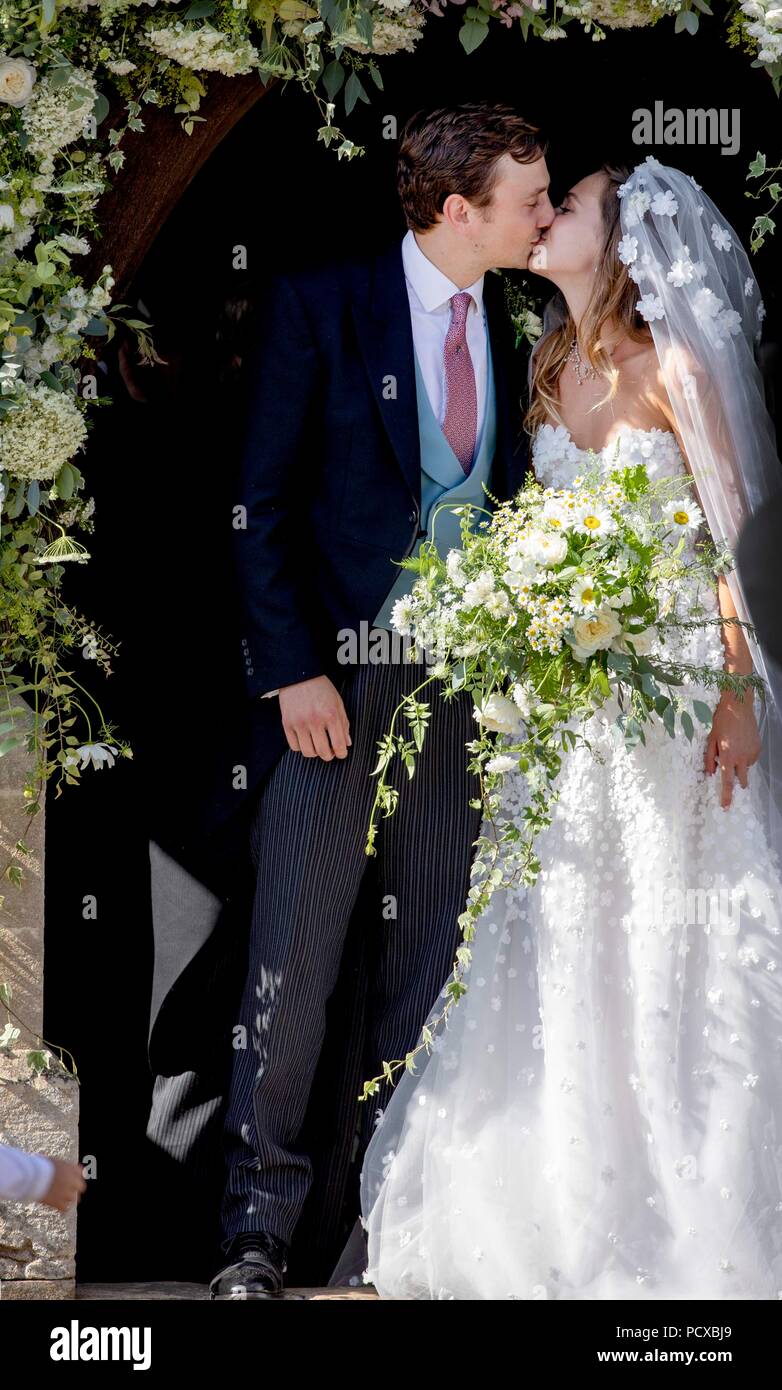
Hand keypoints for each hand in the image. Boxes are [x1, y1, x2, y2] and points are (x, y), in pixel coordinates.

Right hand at [40, 1156, 86, 1211]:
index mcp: (73, 1168)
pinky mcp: (60, 1203)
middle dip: (74, 1188)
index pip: (80, 1173)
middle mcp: (74, 1181)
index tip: (71, 1179)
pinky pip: (65, 1208)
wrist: (34, 1177)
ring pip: (73, 1198)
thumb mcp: (53, 1161)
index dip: (74, 1176)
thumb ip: (60, 1167)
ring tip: (60, 1198)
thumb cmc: (41, 1166)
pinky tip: (57, 1205)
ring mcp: (68, 1193)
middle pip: (80, 1187)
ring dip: (67, 1198)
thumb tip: (58, 1168)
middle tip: (67, 1190)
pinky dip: (62, 1207)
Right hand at [278, 675, 351, 759]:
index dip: (342, 753)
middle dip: (329, 755)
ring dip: (315, 752)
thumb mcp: (338, 703)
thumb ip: (344, 723)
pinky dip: (301, 747)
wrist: (300, 675)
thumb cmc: (321, 688)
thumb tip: (347, 743)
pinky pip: (294, 746)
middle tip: (329, 752)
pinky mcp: (287, 723)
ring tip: (317, 745)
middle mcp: (315, 720)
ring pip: (308, 752)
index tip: (341, 753)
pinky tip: (306, 740)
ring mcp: (299, 723)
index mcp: (331, 715)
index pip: (339, 745)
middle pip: (323, 752)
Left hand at [704, 690, 760, 809]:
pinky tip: (741, 745)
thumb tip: (709, 774)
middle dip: (737, 784)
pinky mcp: (758, 748)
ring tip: (734, 749)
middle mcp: (742, 758)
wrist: (739, 707)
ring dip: (740, 766)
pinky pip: (751, 759)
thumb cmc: (721, 721)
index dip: (726, 796)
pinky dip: (745, 757)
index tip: (726, 807)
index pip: (727, 782)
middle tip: (732, 779)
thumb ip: (709, 759)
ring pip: (746, 768)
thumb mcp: (710, 740)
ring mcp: (752, 753)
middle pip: (741, 780)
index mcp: (728, 756)